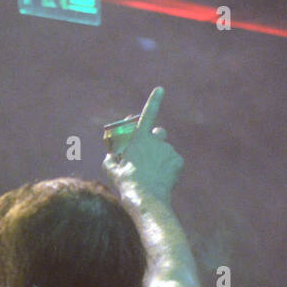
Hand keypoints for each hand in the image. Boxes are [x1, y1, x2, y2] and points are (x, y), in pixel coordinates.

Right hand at [103, 86, 183, 204]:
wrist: (146, 197)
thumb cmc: (127, 183)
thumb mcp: (112, 171)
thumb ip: (110, 160)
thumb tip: (109, 158)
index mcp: (139, 139)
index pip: (148, 114)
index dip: (154, 101)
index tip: (160, 89)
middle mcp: (156, 140)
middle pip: (159, 133)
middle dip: (155, 138)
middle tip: (150, 151)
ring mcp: (168, 150)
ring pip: (165, 151)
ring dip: (160, 158)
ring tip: (152, 176)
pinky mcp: (178, 160)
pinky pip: (173, 162)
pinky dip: (168, 168)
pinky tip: (161, 179)